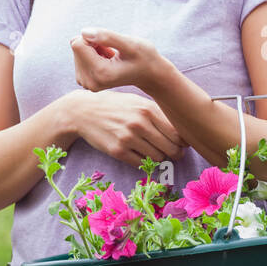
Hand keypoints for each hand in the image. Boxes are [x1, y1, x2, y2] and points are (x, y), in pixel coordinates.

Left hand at [69, 26, 163, 92]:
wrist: (148, 74)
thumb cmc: (143, 57)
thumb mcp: (130, 44)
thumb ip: (108, 37)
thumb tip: (84, 32)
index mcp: (100, 73)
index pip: (78, 44)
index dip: (94, 37)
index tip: (110, 42)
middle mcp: (89, 82)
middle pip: (76, 47)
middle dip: (93, 43)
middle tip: (112, 50)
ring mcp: (85, 83)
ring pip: (77, 50)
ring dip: (94, 48)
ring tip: (111, 56)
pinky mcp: (83, 80)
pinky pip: (78, 55)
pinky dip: (92, 53)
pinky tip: (107, 60)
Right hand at [69, 90, 188, 168]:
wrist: (83, 111)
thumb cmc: (115, 106)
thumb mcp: (137, 102)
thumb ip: (158, 114)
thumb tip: (182, 133)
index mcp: (148, 109)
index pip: (178, 133)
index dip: (183, 142)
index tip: (182, 144)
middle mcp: (140, 123)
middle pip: (171, 147)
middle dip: (175, 153)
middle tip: (173, 153)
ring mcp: (128, 138)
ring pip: (158, 157)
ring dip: (159, 158)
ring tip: (154, 152)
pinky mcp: (117, 151)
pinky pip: (142, 163)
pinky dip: (145, 162)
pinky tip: (141, 155)